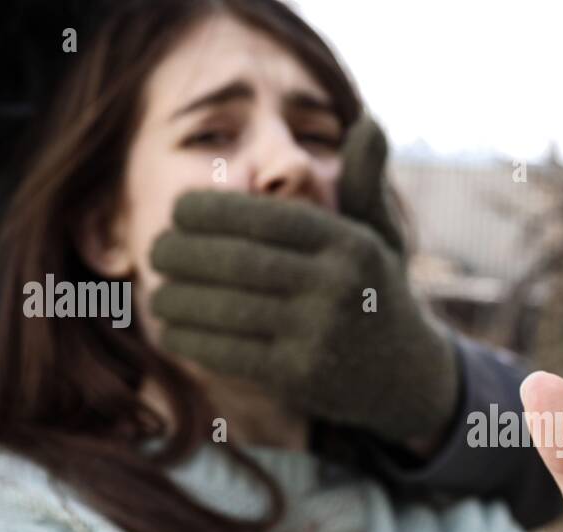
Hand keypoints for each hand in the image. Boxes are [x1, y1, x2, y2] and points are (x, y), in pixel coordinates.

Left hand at [149, 114, 458, 445]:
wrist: (406, 378)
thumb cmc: (376, 294)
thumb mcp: (380, 237)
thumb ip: (364, 181)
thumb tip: (367, 121)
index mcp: (350, 245)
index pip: (266, 217)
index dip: (211, 211)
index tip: (179, 211)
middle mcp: (337, 287)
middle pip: (237, 262)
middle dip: (183, 254)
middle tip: (156, 251)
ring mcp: (319, 335)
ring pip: (226, 308)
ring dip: (178, 300)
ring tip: (158, 294)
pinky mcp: (300, 378)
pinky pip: (228, 353)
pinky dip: (191, 340)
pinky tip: (171, 331)